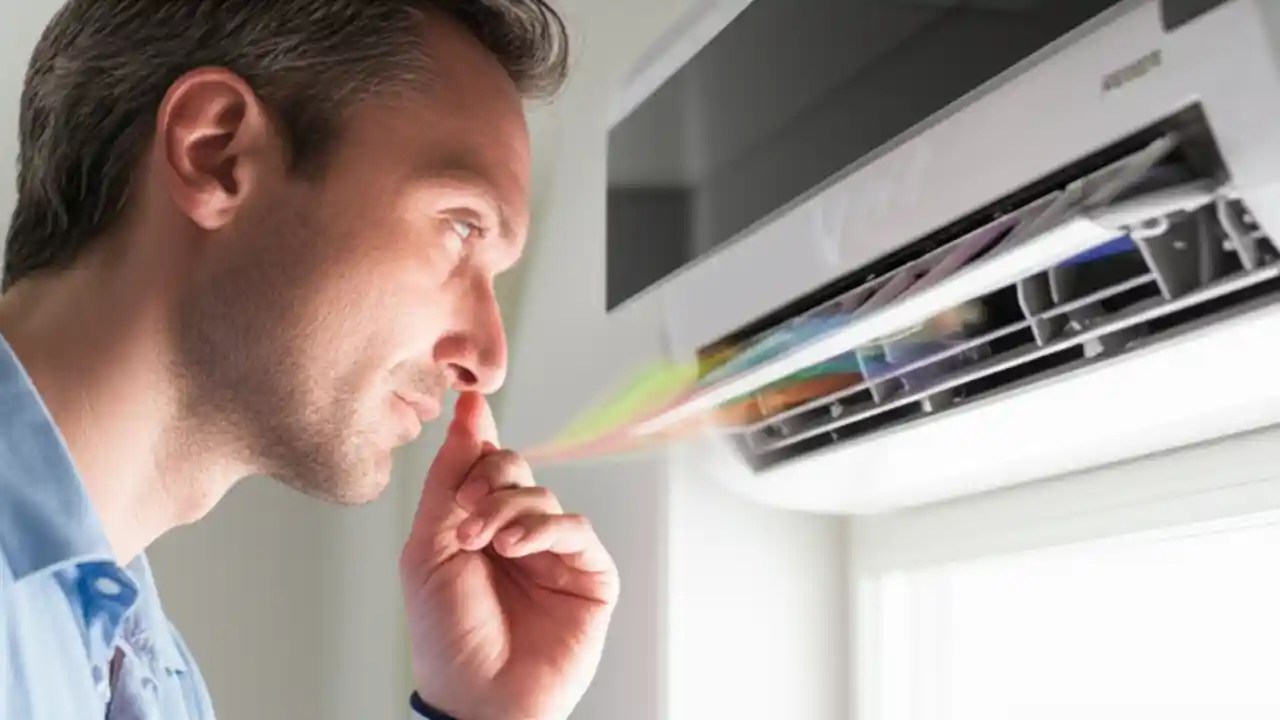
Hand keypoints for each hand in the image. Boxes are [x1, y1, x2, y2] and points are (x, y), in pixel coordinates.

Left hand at [400, 392, 619, 719]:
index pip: (484, 463)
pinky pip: (575, 527)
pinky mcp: (588, 574)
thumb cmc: (446, 635)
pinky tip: (515, 547)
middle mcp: (517, 533)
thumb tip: (467, 414)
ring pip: (543, 494)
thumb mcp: (428, 547)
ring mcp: (554, 553)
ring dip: (510, 509)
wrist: (476, 698)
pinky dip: (545, 527)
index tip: (469, 400)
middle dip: (489, 477)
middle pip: (514, 468)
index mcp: (476, 524)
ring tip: (487, 542)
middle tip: (467, 509)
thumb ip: (448, 479)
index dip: (479, 433)